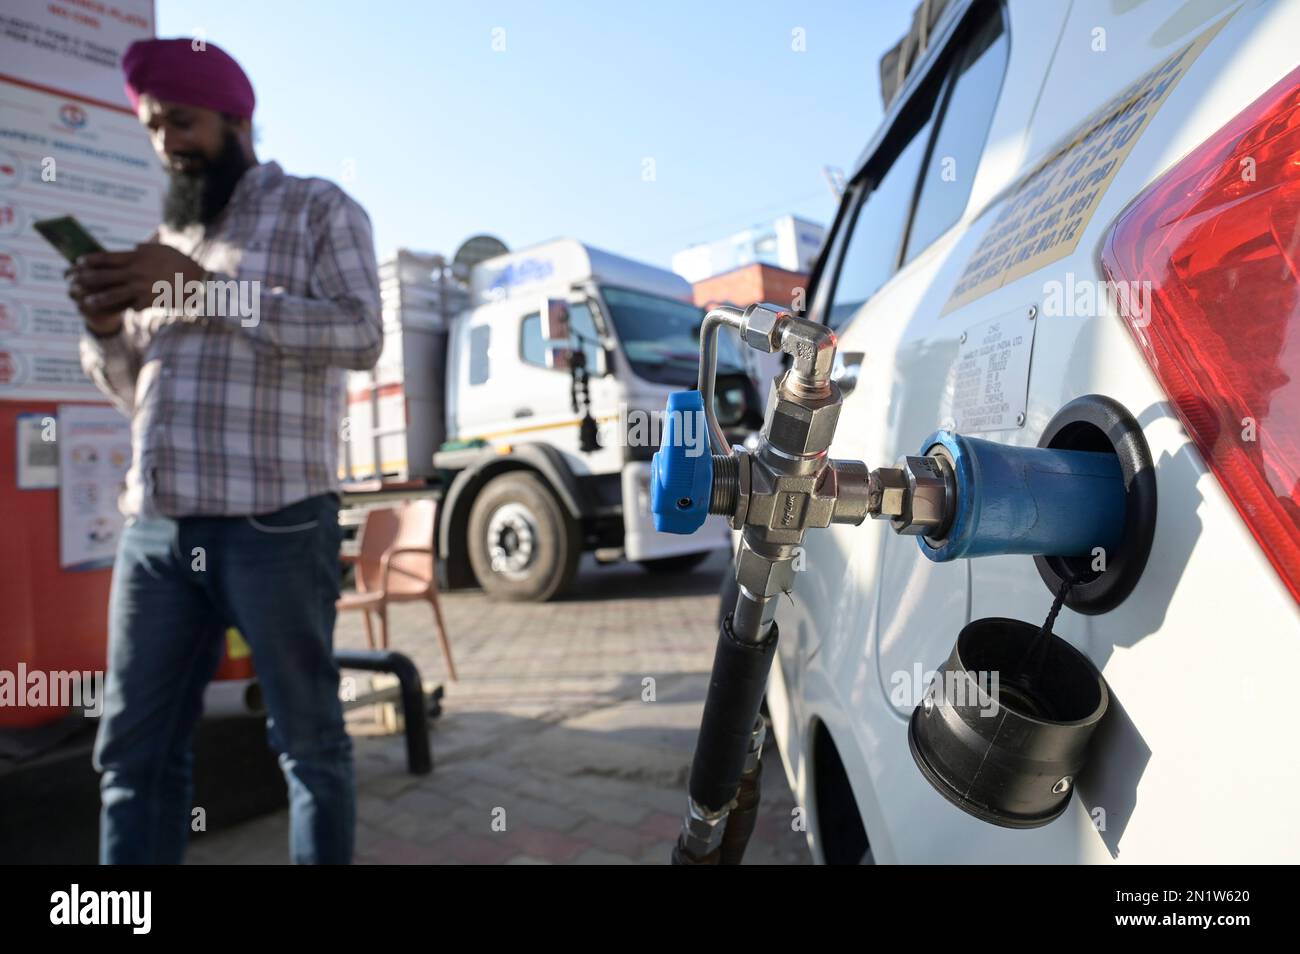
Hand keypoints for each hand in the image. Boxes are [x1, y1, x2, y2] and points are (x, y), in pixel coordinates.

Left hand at [67, 243, 205, 328]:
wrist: (201, 282)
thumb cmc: (183, 263)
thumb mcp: (163, 249)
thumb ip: (145, 248)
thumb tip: (133, 246)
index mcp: (137, 257)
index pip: (106, 257)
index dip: (90, 260)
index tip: (79, 262)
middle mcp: (136, 272)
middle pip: (104, 275)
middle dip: (86, 278)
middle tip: (73, 281)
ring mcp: (141, 288)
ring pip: (112, 294)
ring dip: (98, 298)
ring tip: (87, 301)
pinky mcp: (149, 302)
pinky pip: (131, 306)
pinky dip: (125, 308)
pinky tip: (117, 312)